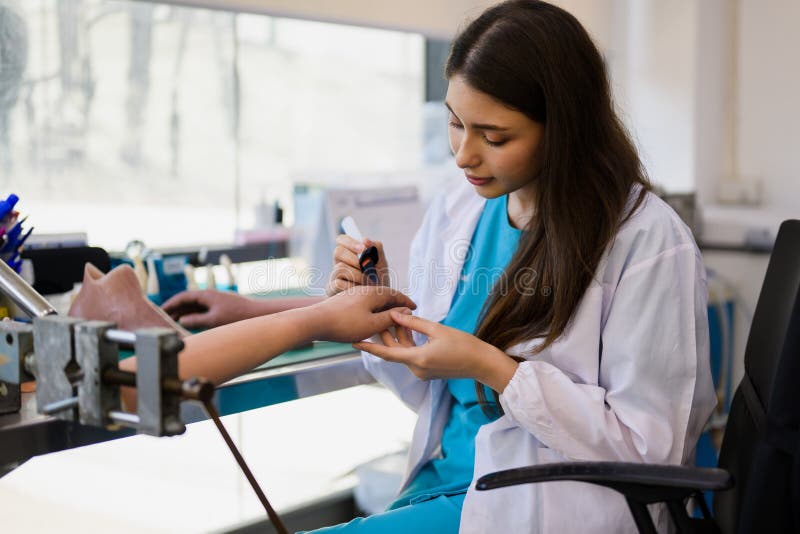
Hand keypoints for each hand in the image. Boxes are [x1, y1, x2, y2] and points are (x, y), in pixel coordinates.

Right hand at [162, 290, 257, 328]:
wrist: (257, 314)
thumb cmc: (237, 316)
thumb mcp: (214, 320)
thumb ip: (196, 320)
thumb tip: (181, 320)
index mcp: (206, 295)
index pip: (183, 296)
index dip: (170, 303)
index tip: (160, 310)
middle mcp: (209, 296)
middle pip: (187, 301)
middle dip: (174, 309)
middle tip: (162, 318)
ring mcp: (214, 302)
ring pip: (193, 307)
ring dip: (183, 313)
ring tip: (171, 322)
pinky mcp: (219, 308)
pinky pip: (201, 311)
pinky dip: (193, 316)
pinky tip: (188, 324)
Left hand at [309, 285, 414, 342]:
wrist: (315, 322)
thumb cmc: (345, 324)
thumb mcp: (372, 324)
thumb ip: (390, 317)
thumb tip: (405, 311)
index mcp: (374, 293)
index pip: (396, 294)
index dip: (407, 301)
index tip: (416, 307)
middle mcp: (364, 290)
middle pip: (385, 295)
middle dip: (397, 304)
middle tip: (406, 313)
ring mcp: (353, 295)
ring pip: (374, 299)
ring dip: (384, 307)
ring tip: (391, 317)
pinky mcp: (344, 301)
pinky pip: (365, 303)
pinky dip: (373, 309)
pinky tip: (371, 318)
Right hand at [326, 235, 389, 295]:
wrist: (380, 304)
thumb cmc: (380, 282)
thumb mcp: (382, 264)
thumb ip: (376, 250)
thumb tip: (365, 240)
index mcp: (349, 254)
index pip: (341, 240)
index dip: (350, 242)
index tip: (363, 248)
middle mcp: (339, 263)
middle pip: (338, 252)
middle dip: (355, 259)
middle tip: (368, 268)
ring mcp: (334, 276)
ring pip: (340, 267)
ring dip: (358, 275)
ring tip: (370, 283)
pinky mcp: (331, 289)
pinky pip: (338, 283)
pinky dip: (352, 286)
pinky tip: (360, 292)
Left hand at [354, 310, 518, 391]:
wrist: (481, 363)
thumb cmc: (463, 345)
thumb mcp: (437, 330)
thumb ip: (414, 323)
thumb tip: (395, 314)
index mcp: (418, 360)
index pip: (387, 353)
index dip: (369, 347)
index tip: (353, 342)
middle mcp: (417, 369)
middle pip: (395, 351)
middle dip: (386, 335)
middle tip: (374, 319)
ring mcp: (422, 372)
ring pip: (403, 352)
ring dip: (399, 338)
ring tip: (392, 319)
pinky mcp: (428, 370)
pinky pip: (412, 356)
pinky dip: (408, 343)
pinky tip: (408, 330)